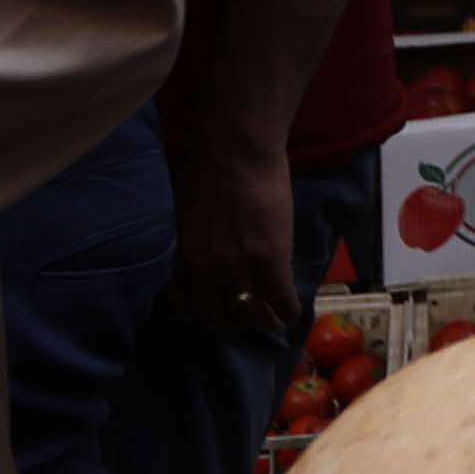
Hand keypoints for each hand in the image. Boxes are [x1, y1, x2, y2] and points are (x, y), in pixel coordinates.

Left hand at [168, 155, 300, 353]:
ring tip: (270, 321)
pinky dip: (288, 311)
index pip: (187, 307)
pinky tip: (292, 313)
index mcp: (183, 259)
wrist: (235, 148)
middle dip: (232, 325)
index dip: (202, 318)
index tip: (213, 317)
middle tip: (244, 321)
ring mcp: (240, 267)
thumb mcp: (183, 216)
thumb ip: (190, 243)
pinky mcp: (272, 258)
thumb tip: (195, 259)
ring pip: (251, 314)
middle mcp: (207, 272)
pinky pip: (281, 298)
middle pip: (219, 317)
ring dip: (262, 323)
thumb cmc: (204, 169)